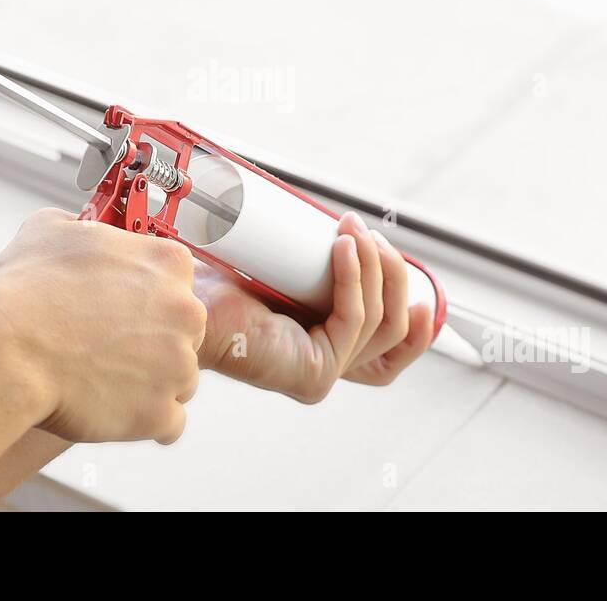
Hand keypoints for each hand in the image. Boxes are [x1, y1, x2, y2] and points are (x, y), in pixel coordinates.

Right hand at [0, 208, 205, 444]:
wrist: (2, 355)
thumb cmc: (22, 296)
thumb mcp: (47, 229)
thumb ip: (80, 227)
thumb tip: (75, 229)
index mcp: (166, 263)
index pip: (177, 281)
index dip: (146, 297)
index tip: (123, 308)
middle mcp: (184, 312)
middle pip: (184, 331)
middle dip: (152, 341)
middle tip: (107, 346)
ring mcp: (177, 365)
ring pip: (180, 377)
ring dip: (151, 381)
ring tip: (104, 378)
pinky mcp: (160, 413)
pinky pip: (169, 423)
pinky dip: (144, 420)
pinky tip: (114, 408)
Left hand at [194, 212, 433, 402]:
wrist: (182, 301)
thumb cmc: (219, 282)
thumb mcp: (286, 271)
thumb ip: (317, 266)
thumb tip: (348, 231)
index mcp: (321, 348)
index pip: (389, 353)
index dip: (417, 330)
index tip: (424, 291)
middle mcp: (325, 367)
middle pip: (393, 328)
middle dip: (393, 275)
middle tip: (369, 233)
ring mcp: (321, 375)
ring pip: (380, 321)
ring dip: (374, 267)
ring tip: (352, 230)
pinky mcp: (312, 375)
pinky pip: (353, 320)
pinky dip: (355, 279)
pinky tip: (344, 249)